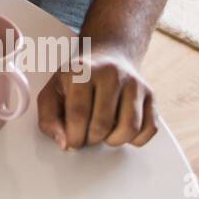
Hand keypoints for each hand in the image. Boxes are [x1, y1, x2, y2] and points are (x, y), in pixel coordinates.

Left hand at [36, 44, 158, 149]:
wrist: (109, 55)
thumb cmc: (77, 78)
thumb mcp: (53, 91)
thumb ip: (48, 118)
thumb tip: (64, 144)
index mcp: (82, 71)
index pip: (78, 114)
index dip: (73, 136)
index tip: (71, 141)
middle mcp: (111, 74)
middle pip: (102, 124)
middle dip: (91, 140)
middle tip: (86, 136)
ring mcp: (134, 83)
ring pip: (129, 128)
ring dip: (114, 141)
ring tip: (103, 134)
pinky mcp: (150, 94)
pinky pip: (150, 129)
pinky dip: (135, 139)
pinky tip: (121, 130)